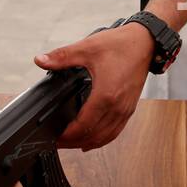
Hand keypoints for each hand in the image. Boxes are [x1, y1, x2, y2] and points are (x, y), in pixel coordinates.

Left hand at [34, 21, 152, 149]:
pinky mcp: (130, 108)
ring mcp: (125, 110)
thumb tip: (40, 60)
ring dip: (87, 143)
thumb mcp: (87, 48)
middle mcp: (117, 107)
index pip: (83, 126)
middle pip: (93, 136)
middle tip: (58, 143)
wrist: (145, 42)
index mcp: (105, 95)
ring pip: (105, 137)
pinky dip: (102, 139)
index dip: (67, 135)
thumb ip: (61, 56)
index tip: (55, 136)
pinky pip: (115, 131)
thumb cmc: (121, 45)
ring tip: (71, 144)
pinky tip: (92, 140)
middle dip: (73, 143)